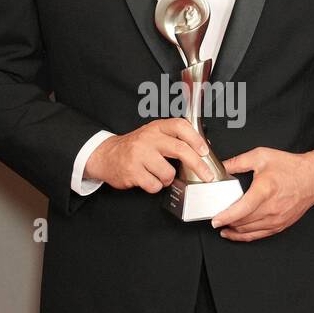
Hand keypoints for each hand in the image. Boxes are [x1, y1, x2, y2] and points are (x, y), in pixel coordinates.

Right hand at [84, 118, 215, 191]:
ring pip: (168, 173)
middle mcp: (148, 139)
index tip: (205, 151)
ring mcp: (139, 155)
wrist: (106, 155)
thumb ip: (174, 138)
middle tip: (207, 175)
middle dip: (198, 165)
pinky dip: (154, 186)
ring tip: (158, 174)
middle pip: (180, 149)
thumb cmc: (135, 147)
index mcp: (156, 128)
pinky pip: (154, 185)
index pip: (180, 126)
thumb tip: (202, 148)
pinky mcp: (132, 171)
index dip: (196, 139)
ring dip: (167, 179)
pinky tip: (147, 179)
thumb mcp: (153, 135)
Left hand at [210, 148, 313, 240]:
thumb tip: (221, 167)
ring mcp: (276, 219)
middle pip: (242, 222)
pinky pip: (258, 235)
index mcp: (264, 191)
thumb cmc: (290, 167)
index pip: (241, 210)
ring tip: (223, 225)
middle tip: (215, 217)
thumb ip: (238, 161)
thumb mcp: (261, 156)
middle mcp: (270, 208)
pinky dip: (244, 236)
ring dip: (233, 229)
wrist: (313, 178)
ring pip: (248, 231)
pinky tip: (235, 233)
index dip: (225, 217)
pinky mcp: (279, 225)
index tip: (214, 219)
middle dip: (226, 221)